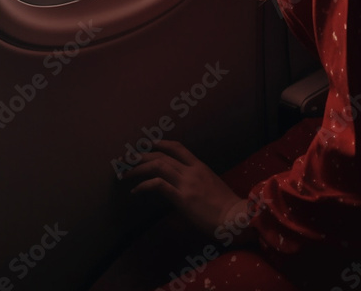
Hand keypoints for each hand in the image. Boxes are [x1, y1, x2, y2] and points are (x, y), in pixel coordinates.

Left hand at [122, 138, 245, 237]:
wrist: (235, 217)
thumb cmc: (227, 207)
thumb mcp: (211, 187)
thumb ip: (196, 182)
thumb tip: (182, 187)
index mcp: (199, 166)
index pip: (178, 147)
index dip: (161, 143)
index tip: (148, 143)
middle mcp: (191, 171)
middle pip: (161, 155)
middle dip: (141, 155)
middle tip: (126, 158)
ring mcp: (186, 183)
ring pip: (157, 166)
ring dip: (138, 169)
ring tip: (125, 173)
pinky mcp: (182, 197)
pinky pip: (158, 185)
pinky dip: (144, 186)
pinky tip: (135, 191)